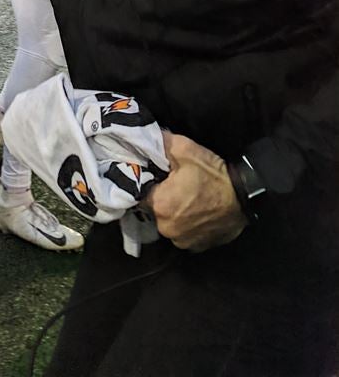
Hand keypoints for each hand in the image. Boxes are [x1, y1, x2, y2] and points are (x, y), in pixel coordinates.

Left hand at [142, 132, 246, 251]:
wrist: (246, 197)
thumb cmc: (213, 174)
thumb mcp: (184, 149)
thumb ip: (160, 143)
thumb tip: (145, 138)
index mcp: (160, 206)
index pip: (139, 193)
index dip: (146, 183)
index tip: (154, 176)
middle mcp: (167, 228)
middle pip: (154, 209)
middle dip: (160, 197)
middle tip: (173, 184)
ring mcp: (183, 241)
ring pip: (168, 223)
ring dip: (174, 212)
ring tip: (187, 198)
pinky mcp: (198, 247)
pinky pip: (184, 233)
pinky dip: (187, 223)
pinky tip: (196, 210)